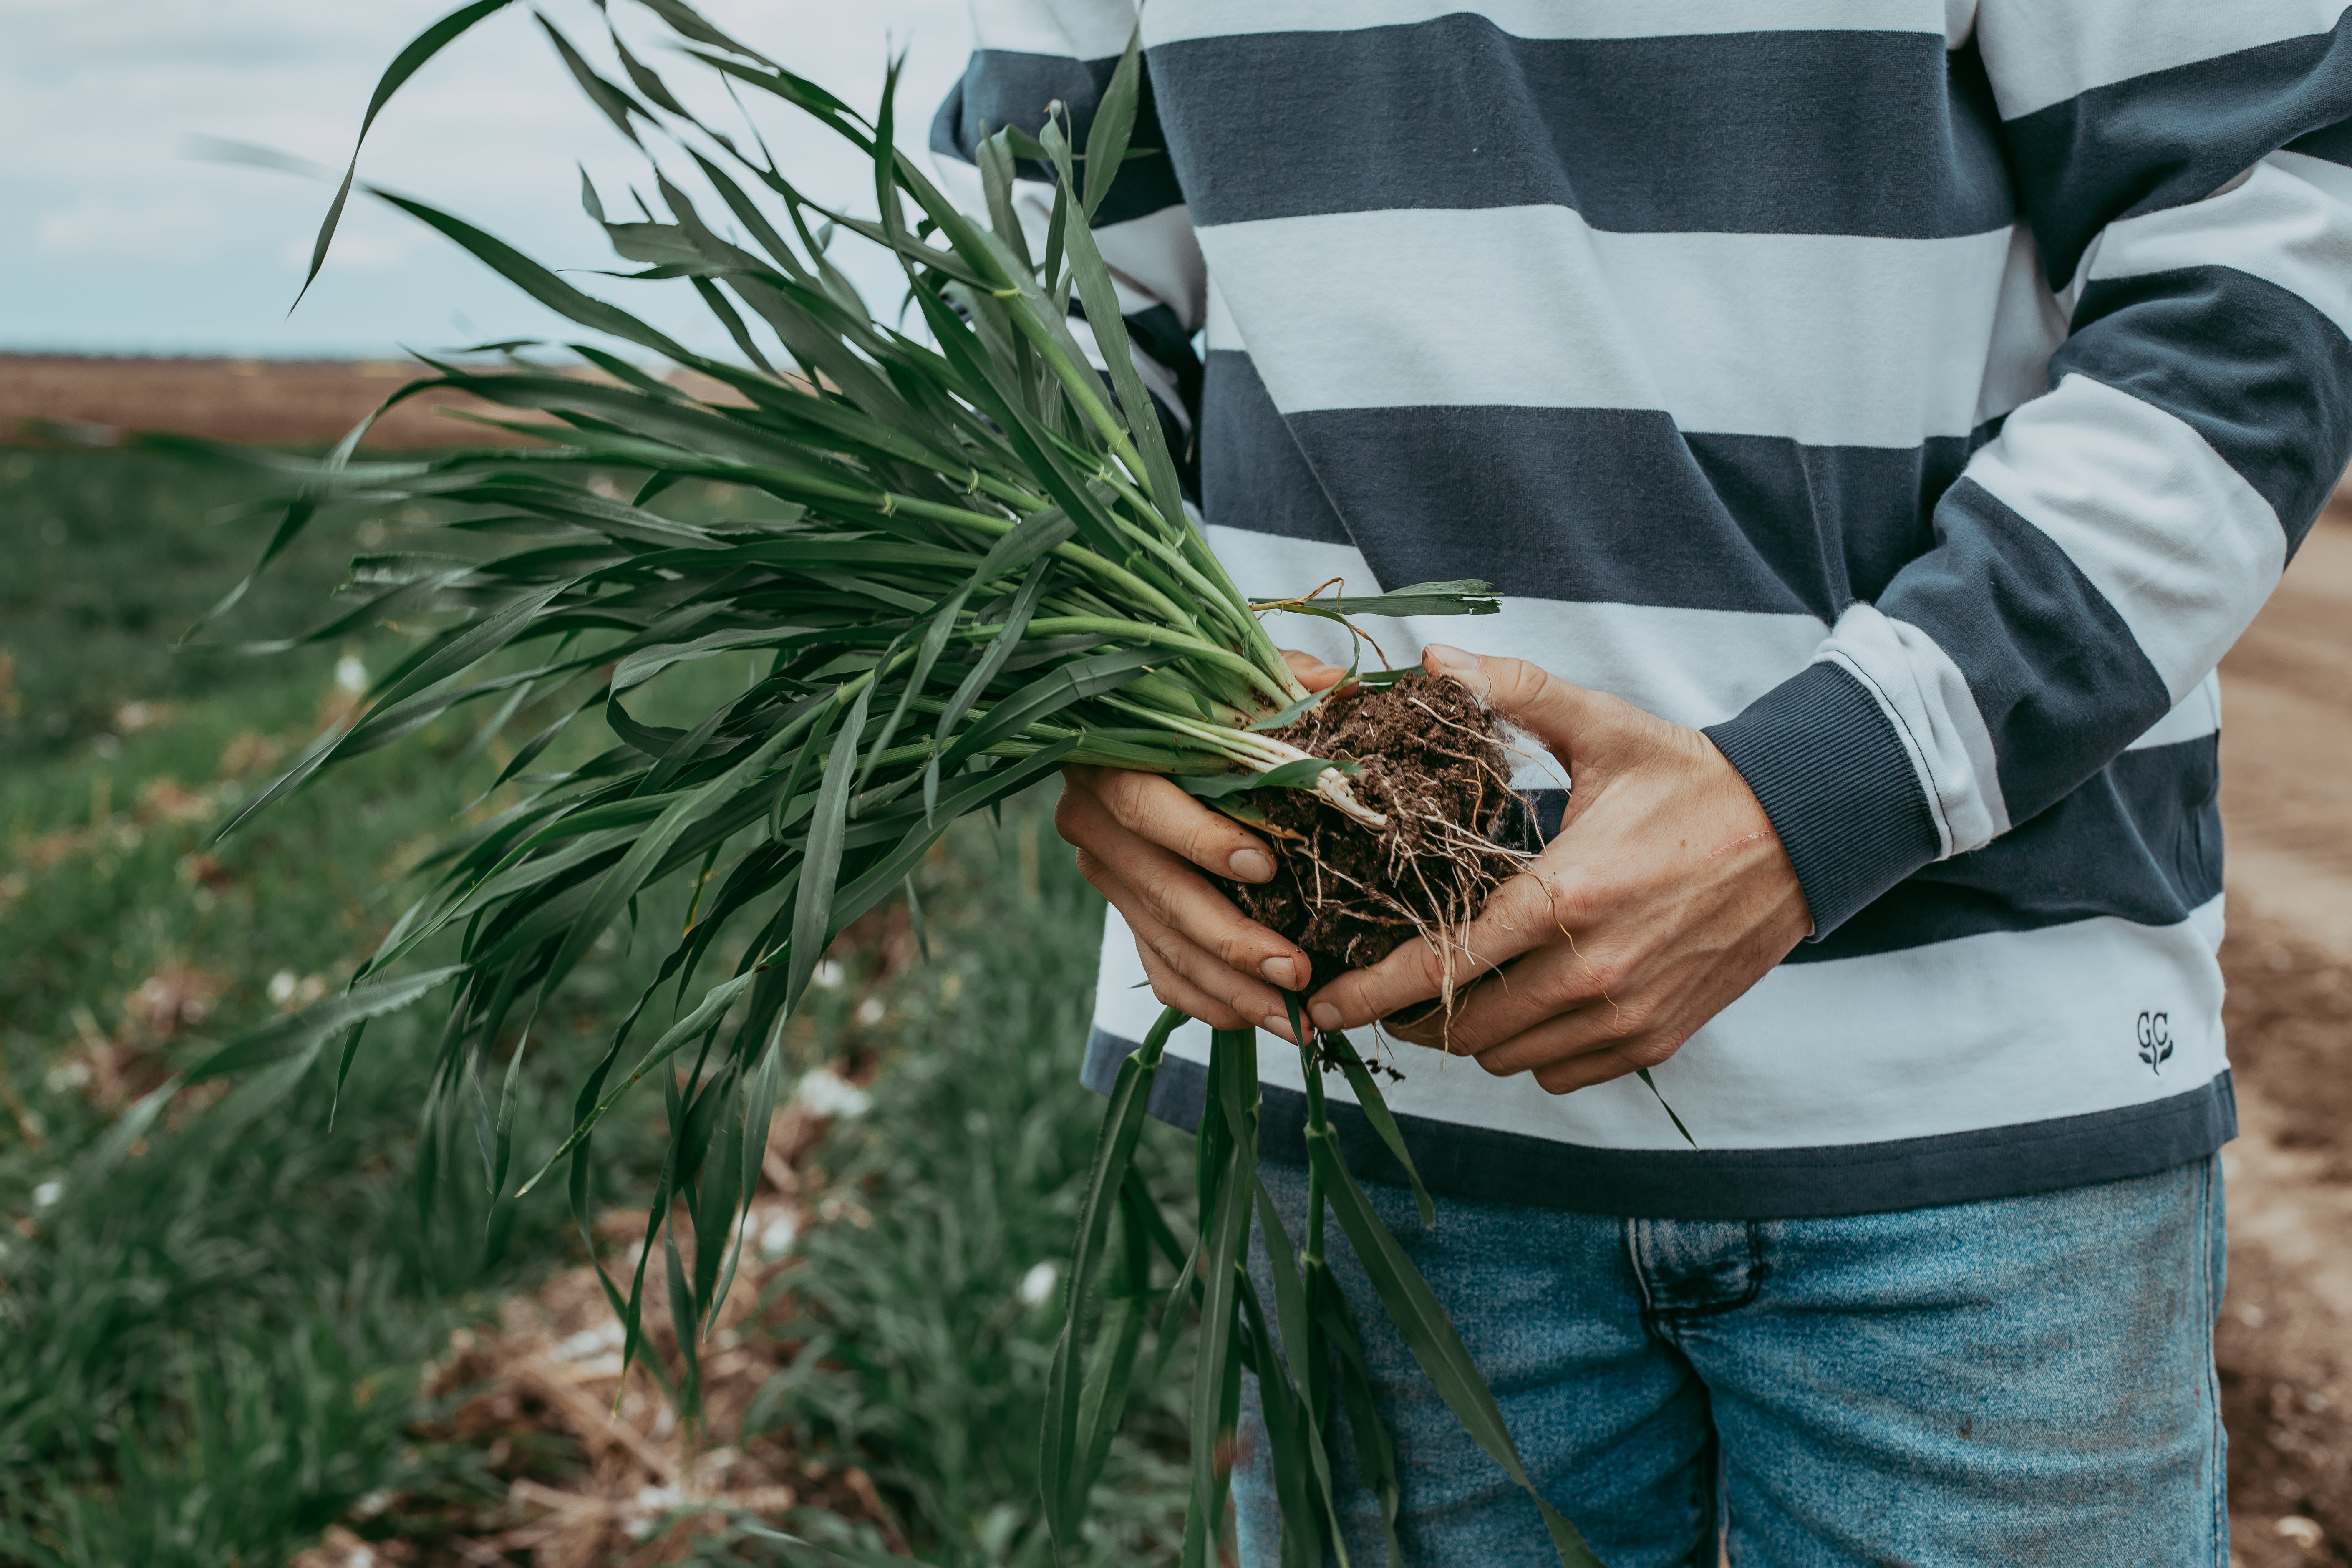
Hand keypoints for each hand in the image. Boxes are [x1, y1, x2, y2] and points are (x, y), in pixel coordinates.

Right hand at [1056, 650, 1348, 1039]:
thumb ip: (1287, 686)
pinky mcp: (1126, 913)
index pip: (1145, 805)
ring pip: (1162, 943)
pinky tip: (1254, 1020)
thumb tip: (1346, 688)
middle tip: (1296, 970)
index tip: (1265, 866)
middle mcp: (1094, 823)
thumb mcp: (1244, 684)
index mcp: (1112, 759)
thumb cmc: (1208, 703)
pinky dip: (1205, 1002)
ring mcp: (1107, 876)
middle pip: (1159, 892)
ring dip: (1229, 987)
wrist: (1153, 728)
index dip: (1199, 839)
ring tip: (1293, 1018)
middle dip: (1230, 939)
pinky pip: (1158, 970)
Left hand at [1306, 645, 1811, 1094]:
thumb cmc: (1694, 780)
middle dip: (1411, 1014)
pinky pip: (1562, 1074)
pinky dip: (1532, 1051)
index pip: (1441, 964)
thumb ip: (1512, 690)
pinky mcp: (1657, 1038)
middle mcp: (1594, 971)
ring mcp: (1628, 1014)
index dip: (1368, 993)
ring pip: (1508, 1057)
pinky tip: (1527, 1004)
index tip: (1319, 1004)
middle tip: (1386, 986)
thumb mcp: (1603, 725)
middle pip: (1464, 1026)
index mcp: (1566, 897)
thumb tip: (1432, 661)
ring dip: (1471, 1032)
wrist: (1802, 834)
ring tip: (1455, 991)